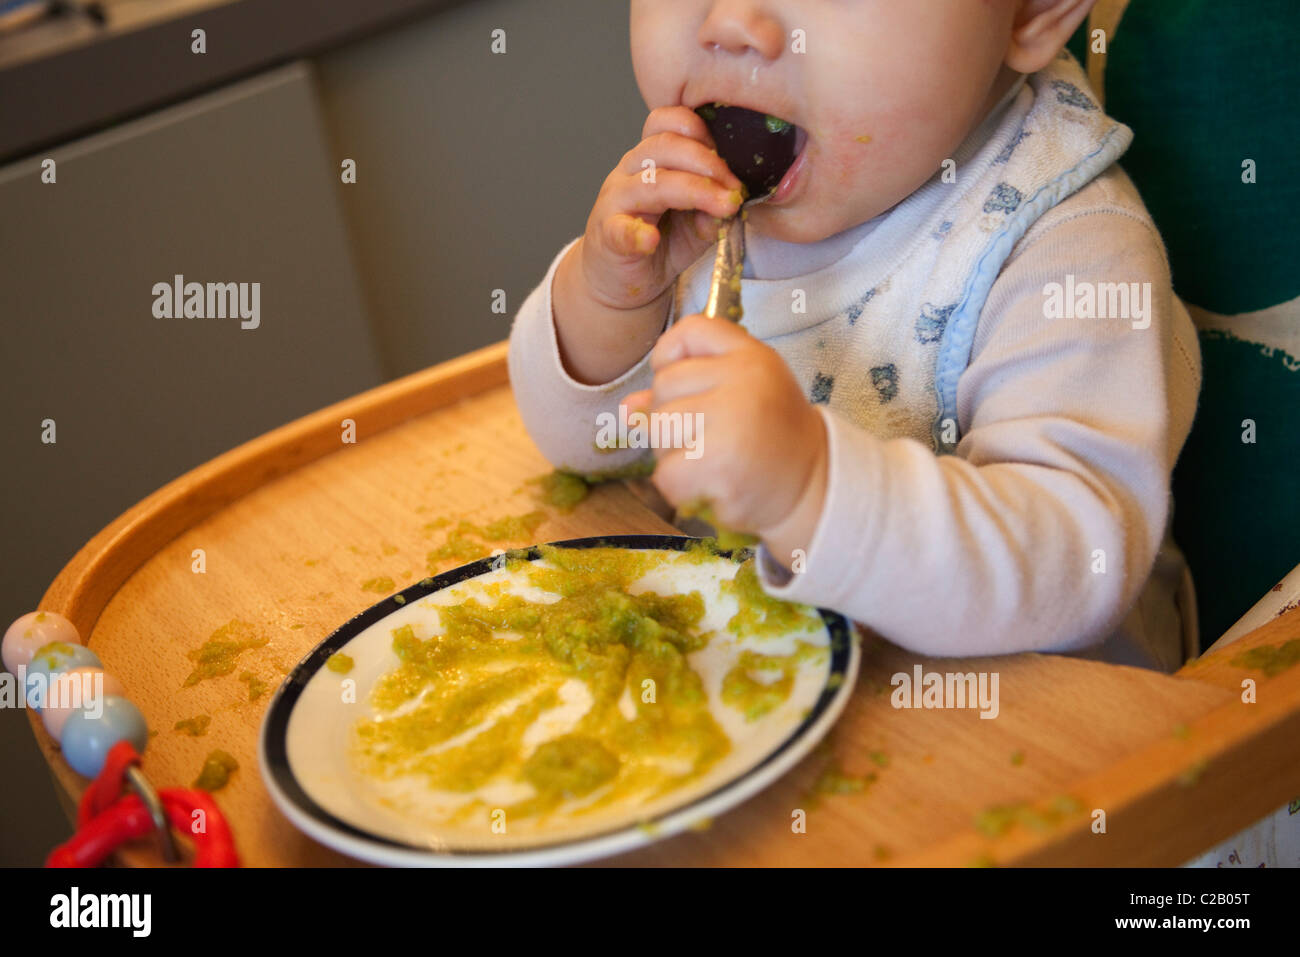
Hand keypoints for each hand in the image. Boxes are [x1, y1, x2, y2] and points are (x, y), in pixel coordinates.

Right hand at [578, 106, 745, 310]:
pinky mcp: (608, 236)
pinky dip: (635, 233)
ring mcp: (615, 201)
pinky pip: (619, 229)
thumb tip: (733, 202)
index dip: (702, 133)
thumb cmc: (659, 241)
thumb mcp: (697, 222)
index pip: (669, 122)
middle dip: (707, 163)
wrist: (618, 278)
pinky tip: (651, 240)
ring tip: (722, 209)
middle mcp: (631, 171)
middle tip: (735, 189)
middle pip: (664, 145)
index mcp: (651, 157)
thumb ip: (714, 210)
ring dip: (692, 191)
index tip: (731, 161)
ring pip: (649, 183)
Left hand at [620, 313, 828, 561]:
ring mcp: (731, 422)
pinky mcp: (719, 465)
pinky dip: (680, 487)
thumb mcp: (739, 394)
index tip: (682, 384)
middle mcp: (743, 380)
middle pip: (663, 388)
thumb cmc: (770, 436)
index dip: (669, 356)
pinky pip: (665, 473)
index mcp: (750, 355)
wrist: (813, 486)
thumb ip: (687, 388)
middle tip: (709, 437)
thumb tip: (630, 408)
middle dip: (673, 418)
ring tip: (710, 461)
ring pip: (658, 430)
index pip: (690, 330)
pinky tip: (711, 485)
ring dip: (673, 454)